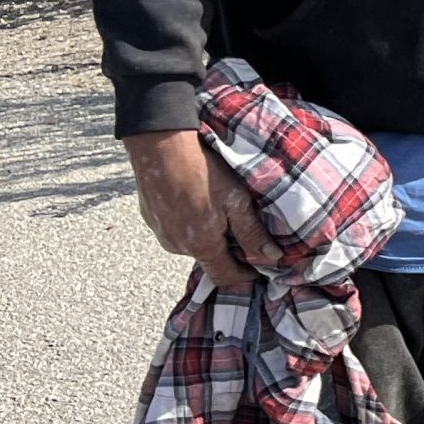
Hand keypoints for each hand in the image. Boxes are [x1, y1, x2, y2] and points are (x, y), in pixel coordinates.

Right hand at [125, 129, 274, 290]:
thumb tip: (272, 258)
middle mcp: (178, 246)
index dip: (245, 276)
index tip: (259, 268)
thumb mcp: (236, 201)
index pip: (225, 277)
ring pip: (192, 244)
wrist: (161, 147)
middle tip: (243, 230)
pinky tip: (197, 202)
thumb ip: (253, 233)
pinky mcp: (151, 220)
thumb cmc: (202, 172)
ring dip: (208, 236)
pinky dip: (190, 224)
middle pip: (209, 260)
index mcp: (202, 245)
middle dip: (228, 252)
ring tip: (219, 211)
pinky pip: (176, 231)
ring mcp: (161, 234)